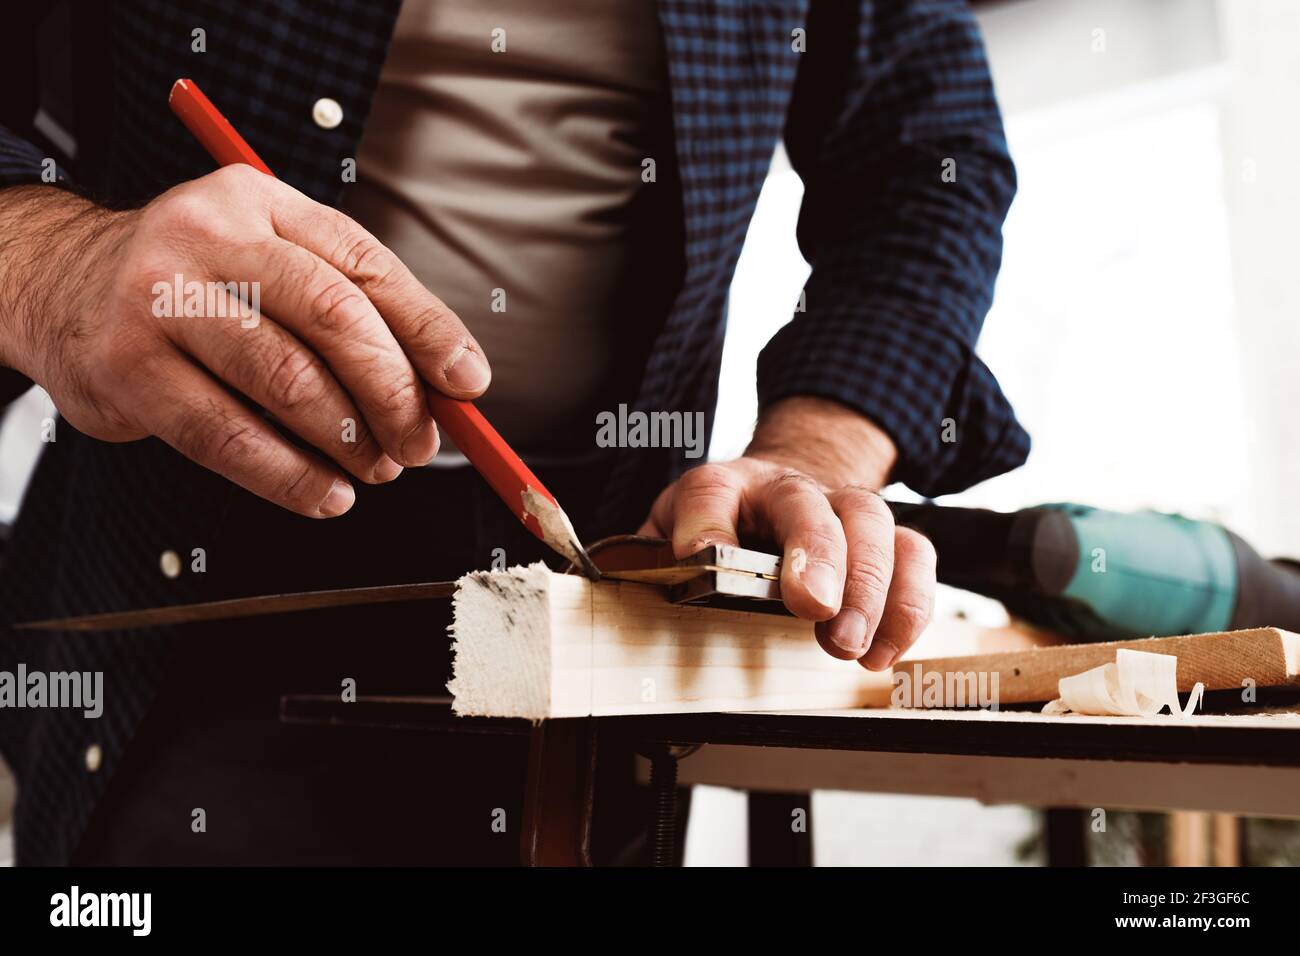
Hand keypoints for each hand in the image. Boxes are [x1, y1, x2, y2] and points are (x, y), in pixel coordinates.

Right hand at [0, 169, 490, 516]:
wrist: (59, 285)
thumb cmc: (195, 287)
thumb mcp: (269, 263)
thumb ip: (351, 309)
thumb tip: (446, 384)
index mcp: (262, 203)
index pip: (367, 264)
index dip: (430, 329)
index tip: (468, 381)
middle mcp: (211, 238)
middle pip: (336, 316)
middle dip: (396, 392)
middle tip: (420, 442)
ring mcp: (161, 298)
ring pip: (286, 380)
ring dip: (349, 439)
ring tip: (375, 468)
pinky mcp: (126, 366)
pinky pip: (227, 436)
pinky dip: (290, 477)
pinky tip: (325, 494)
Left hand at [638, 397, 936, 668]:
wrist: (779, 486)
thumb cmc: (718, 528)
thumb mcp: (668, 537)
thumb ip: (645, 565)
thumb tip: (608, 599)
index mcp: (719, 488)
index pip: (707, 495)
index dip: (704, 525)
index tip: (699, 558)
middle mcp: (783, 488)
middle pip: (807, 504)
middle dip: (818, 554)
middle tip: (815, 609)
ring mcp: (840, 505)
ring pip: (871, 521)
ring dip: (870, 586)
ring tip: (852, 646)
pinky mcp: (884, 534)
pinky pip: (915, 555)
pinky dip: (910, 604)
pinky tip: (886, 653)